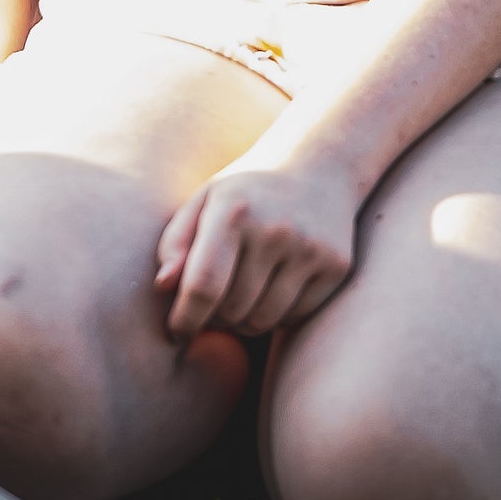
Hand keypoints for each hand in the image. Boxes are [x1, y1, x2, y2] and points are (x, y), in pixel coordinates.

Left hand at [153, 159, 364, 339]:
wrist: (318, 166)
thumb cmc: (246, 192)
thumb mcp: (204, 201)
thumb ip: (176, 242)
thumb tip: (163, 286)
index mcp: (233, 211)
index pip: (204, 285)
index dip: (186, 318)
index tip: (176, 333)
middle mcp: (275, 230)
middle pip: (233, 309)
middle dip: (214, 318)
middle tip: (211, 307)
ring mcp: (310, 249)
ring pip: (264, 320)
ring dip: (244, 321)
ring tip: (238, 298)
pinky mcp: (337, 267)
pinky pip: (295, 316)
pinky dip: (277, 315)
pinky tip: (271, 289)